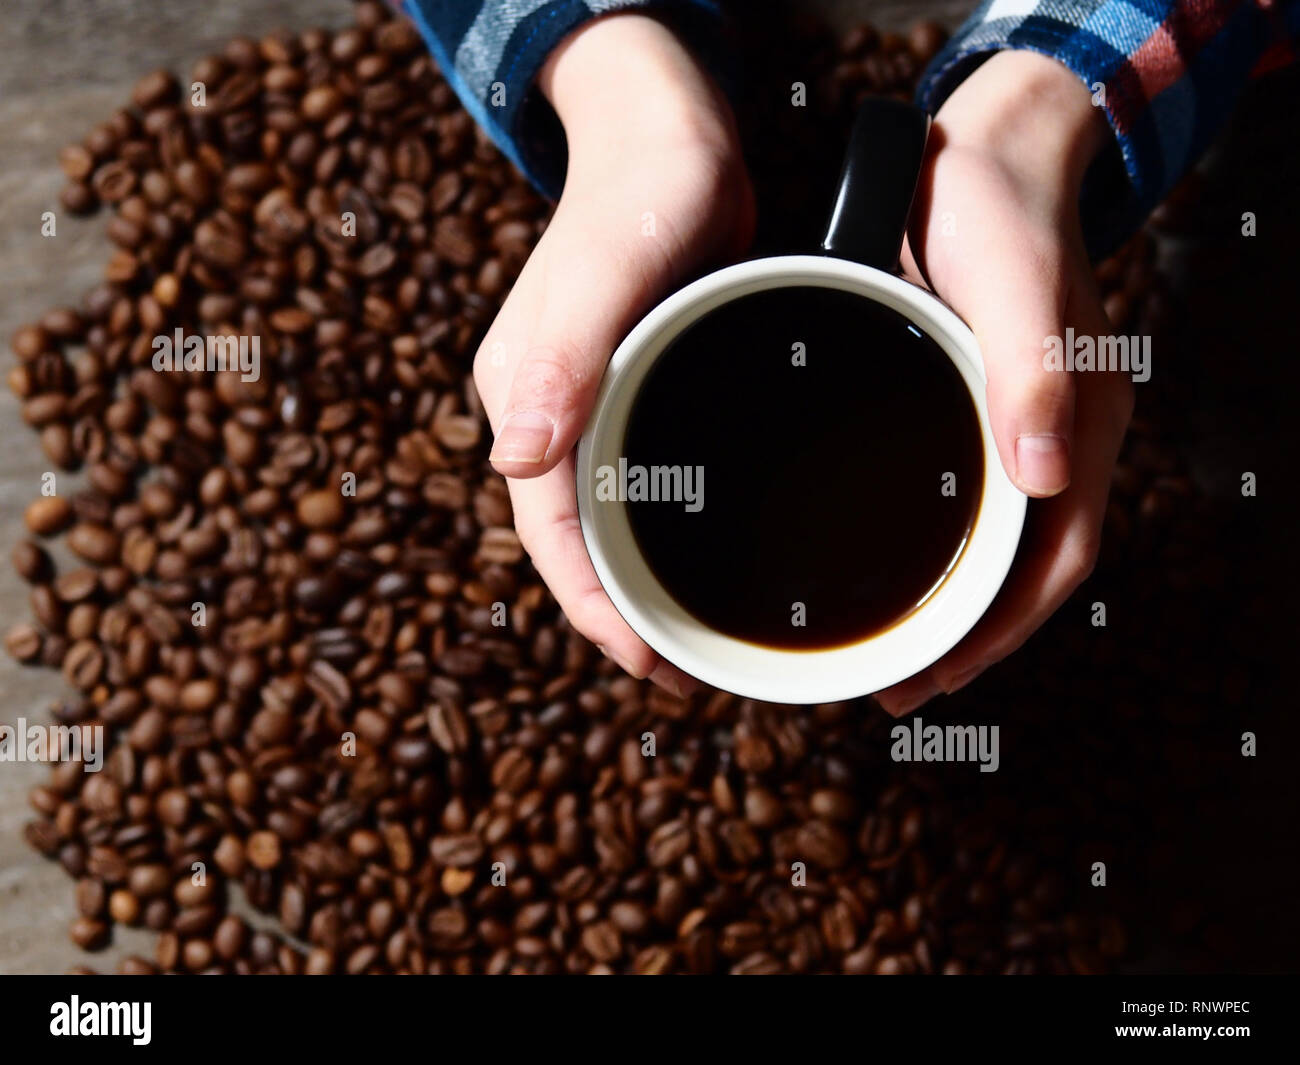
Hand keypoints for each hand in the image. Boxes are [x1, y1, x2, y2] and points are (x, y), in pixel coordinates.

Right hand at [473, 15, 754, 694]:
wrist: (671, 134)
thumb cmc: (643, 187)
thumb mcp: (609, 266)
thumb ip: (561, 355)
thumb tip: (514, 459)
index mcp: (526, 397)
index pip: (548, 532)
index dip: (590, 607)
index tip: (646, 660)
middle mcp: (552, 411)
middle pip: (575, 542)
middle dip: (618, 615)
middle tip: (683, 670)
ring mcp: (592, 404)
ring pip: (610, 521)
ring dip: (644, 584)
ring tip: (697, 636)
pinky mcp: (634, 391)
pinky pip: (642, 483)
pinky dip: (670, 533)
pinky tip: (714, 557)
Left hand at [876, 51, 1134, 713]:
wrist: (984, 151)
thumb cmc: (994, 209)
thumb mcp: (1011, 281)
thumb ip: (1033, 371)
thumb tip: (1047, 475)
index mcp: (1077, 425)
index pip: (1054, 563)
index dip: (1001, 632)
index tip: (935, 676)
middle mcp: (1053, 439)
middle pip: (1023, 572)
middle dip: (967, 640)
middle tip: (894, 685)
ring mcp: (1016, 428)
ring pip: (994, 546)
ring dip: (949, 606)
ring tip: (888, 649)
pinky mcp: (977, 409)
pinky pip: (967, 503)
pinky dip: (934, 551)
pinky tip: (891, 566)